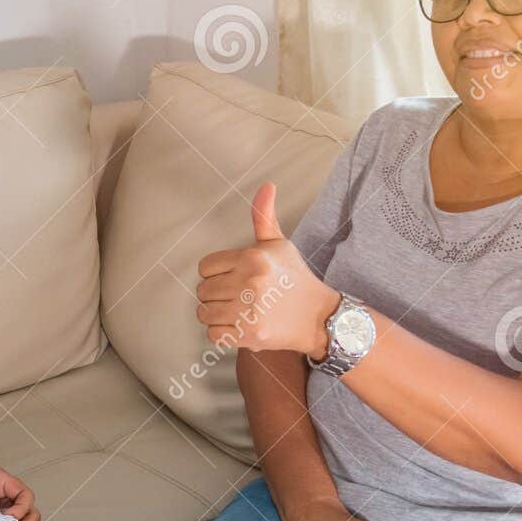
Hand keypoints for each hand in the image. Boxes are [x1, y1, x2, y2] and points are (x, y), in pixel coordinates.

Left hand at [196, 182, 340, 358]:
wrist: (318, 316)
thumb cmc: (295, 279)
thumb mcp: (280, 244)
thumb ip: (264, 216)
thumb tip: (266, 185)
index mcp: (253, 258)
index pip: (205, 267)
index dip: (216, 273)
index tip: (232, 277)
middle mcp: (250, 283)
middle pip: (203, 290)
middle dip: (215, 293)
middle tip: (234, 295)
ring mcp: (249, 311)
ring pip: (204, 313)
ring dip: (215, 314)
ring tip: (234, 310)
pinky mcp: (250, 335)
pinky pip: (214, 334)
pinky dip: (221, 332)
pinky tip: (238, 325)